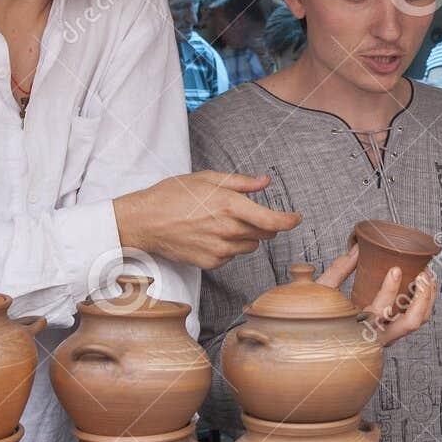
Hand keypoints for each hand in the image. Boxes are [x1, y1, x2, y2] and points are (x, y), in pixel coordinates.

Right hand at [114, 171, 300, 270]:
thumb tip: (265, 181)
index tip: (296, 218)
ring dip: (246, 235)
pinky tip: (210, 235)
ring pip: (249, 246)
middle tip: (246, 213)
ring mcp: (219, 249)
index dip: (289, 221)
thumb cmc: (172, 195)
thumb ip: (240, 182)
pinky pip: (232, 256)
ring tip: (221, 222)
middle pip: (264, 234)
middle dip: (264, 224)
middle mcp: (228, 230)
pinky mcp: (210, 262)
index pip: (272, 220)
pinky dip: (229, 247)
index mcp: (230, 206)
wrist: (145, 222)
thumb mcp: (206, 178)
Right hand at [316, 246, 435, 347]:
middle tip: (423, 274)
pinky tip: (424, 286)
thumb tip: (357, 249)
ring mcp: (387, 337)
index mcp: (359, 330)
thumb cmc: (315, 322)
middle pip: (412, 322)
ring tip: (428, 275)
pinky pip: (415, 320)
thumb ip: (339, 270)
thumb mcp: (322, 293)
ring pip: (418, 322)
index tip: (395, 269)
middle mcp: (377, 338)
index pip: (382, 312)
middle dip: (423, 296)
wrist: (315, 346)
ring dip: (428, 298)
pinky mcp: (392, 332)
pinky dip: (424, 303)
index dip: (391, 289)